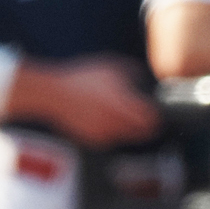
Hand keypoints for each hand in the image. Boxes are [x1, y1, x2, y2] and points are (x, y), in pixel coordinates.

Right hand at [7, 54, 162, 147]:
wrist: (53, 94)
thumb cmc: (81, 79)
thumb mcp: (109, 67)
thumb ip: (133, 72)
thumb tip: (147, 80)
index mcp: (122, 104)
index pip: (152, 118)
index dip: (156, 114)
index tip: (154, 110)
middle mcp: (116, 122)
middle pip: (144, 132)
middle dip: (146, 125)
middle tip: (142, 116)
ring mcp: (105, 133)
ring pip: (128, 137)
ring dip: (129, 130)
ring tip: (118, 115)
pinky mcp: (94, 141)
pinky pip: (112, 140)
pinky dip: (112, 133)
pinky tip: (102, 119)